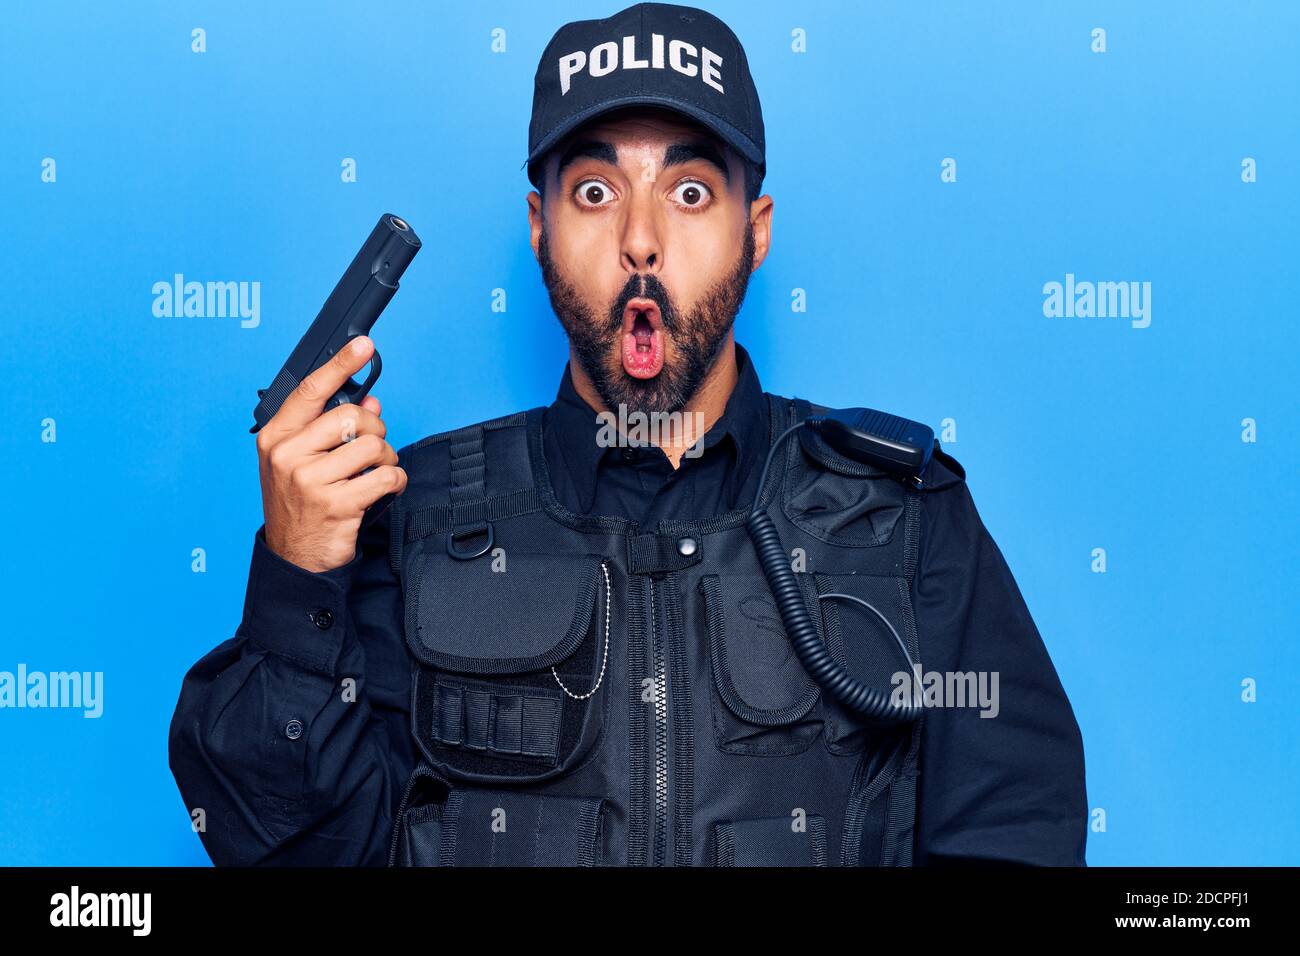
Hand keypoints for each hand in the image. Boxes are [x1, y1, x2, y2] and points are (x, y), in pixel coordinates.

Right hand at [256, 335, 407, 571]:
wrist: (294, 559)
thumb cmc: (301, 505)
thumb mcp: (305, 462)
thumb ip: (331, 429)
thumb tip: (370, 402)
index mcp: (276, 437)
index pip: (310, 389)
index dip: (340, 364)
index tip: (363, 344)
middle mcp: (287, 454)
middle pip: (352, 417)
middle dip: (375, 431)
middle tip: (371, 449)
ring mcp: (309, 480)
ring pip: (373, 446)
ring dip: (386, 460)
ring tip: (375, 473)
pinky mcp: (335, 504)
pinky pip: (385, 477)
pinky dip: (395, 482)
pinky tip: (384, 490)